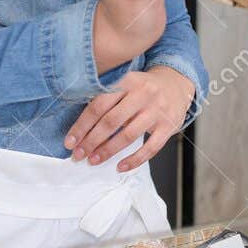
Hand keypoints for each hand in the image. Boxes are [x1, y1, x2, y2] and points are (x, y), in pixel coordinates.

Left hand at [64, 67, 195, 171]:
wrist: (176, 83)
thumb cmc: (143, 86)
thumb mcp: (126, 82)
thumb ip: (107, 97)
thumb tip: (81, 127)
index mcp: (127, 81)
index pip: (99, 105)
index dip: (82, 125)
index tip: (70, 141)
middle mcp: (143, 94)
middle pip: (111, 121)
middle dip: (91, 141)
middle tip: (78, 154)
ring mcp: (157, 110)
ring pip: (128, 135)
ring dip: (108, 151)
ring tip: (93, 160)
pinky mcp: (169, 126)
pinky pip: (150, 148)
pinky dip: (134, 160)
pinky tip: (120, 167)